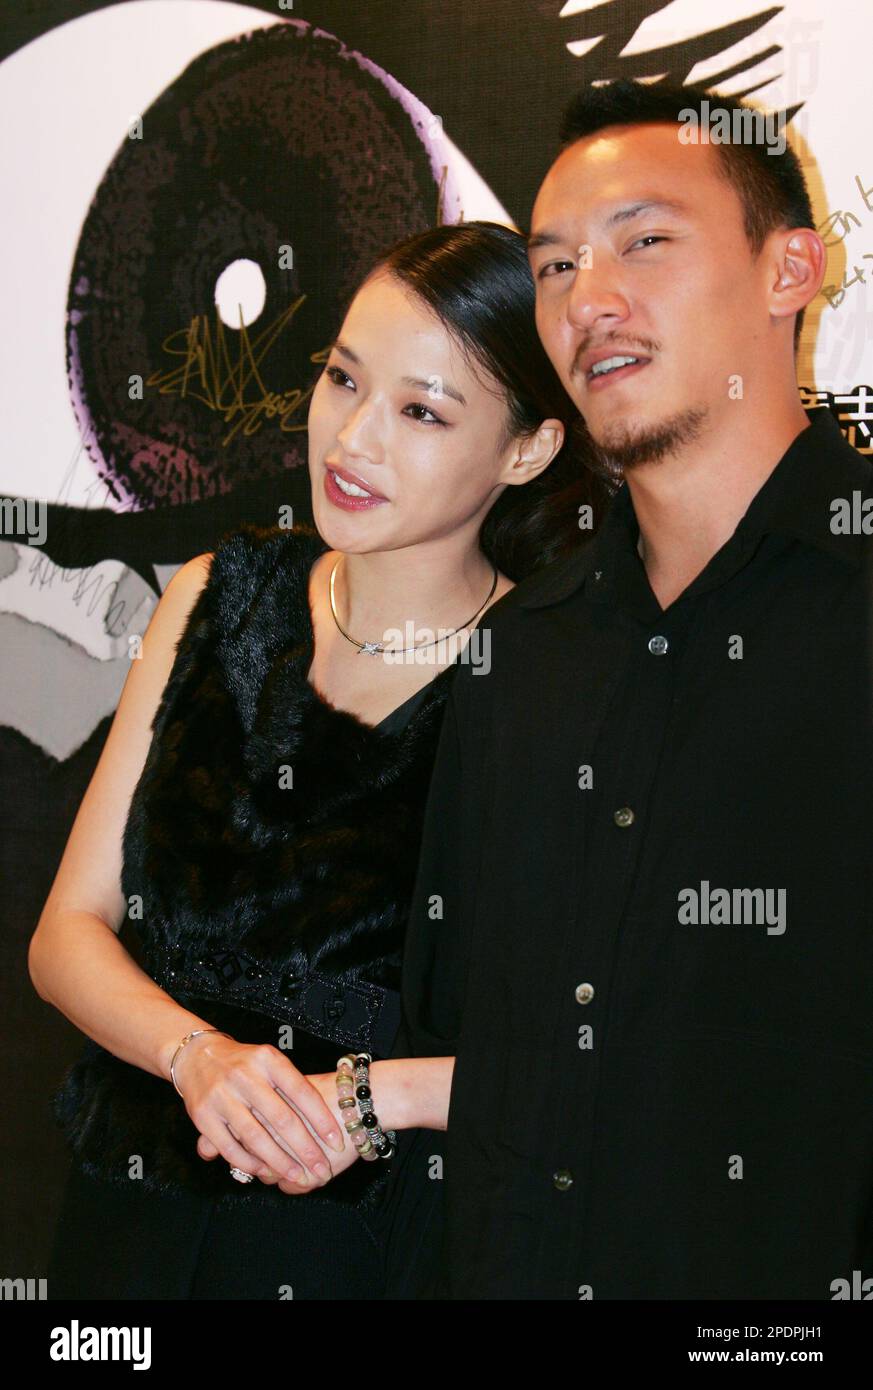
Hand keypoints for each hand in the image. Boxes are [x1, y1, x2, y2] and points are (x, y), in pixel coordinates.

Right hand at [196, 1071, 360, 1191]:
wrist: (198, 1056)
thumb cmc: (246, 1064)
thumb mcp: (270, 1062)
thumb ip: (293, 1085)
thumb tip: (325, 1122)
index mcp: (268, 1060)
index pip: (302, 1092)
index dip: (321, 1120)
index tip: (337, 1142)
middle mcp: (245, 1076)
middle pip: (282, 1119)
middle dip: (305, 1149)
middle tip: (322, 1170)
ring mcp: (221, 1096)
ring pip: (256, 1138)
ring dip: (280, 1162)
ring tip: (299, 1177)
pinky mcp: (202, 1116)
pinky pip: (230, 1147)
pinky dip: (249, 1163)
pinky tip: (264, 1172)